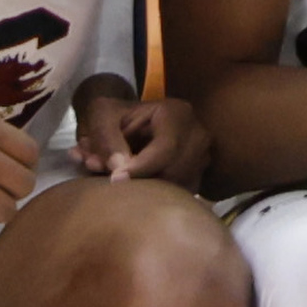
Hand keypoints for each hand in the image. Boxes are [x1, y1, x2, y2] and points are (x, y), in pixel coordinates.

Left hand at [76, 91, 210, 187]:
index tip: (114, 179)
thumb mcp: (103, 119)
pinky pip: (184, 189)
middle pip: (176, 169)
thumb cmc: (114, 116)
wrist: (125, 119)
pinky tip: (143, 188)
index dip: (141, 167)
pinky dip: (162, 194)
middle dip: (144, 181)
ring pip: (181, 183)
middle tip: (115, 184)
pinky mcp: (199, 169)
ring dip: (152, 190)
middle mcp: (197, 131)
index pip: (166, 147)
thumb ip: (107, 141)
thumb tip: (118, 168)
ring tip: (127, 184)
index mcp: (176, 112)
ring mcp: (203, 151)